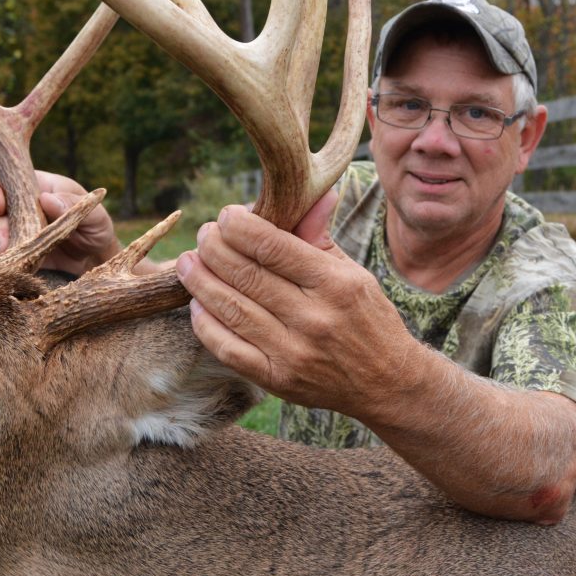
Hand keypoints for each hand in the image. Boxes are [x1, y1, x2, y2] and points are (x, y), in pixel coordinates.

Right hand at [0, 169, 120, 274]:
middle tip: (2, 244)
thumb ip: (73, 205)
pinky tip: (8, 273)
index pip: (5, 178)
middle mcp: (21, 208)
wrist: (95, 260)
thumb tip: (46, 199)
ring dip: (0, 250)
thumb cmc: (96, 228)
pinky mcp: (17, 254)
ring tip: (11, 262)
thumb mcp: (94, 216)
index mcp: (38, 188)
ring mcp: (16, 232)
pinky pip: (0, 258)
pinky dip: (0, 266)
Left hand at [173, 192, 419, 415]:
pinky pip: (228, 349)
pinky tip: (197, 304)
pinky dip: (206, 324)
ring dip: (201, 282)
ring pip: (231, 309)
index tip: (226, 216)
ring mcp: (293, 352)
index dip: (240, 226)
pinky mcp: (278, 380)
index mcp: (335, 284)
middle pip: (246, 275)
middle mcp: (314, 318)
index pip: (273, 246)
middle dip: (214, 248)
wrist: (387, 382)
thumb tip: (310, 193)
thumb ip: (320, 237)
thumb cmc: (368, 318)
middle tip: (204, 235)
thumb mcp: (354, 272)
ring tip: (188, 263)